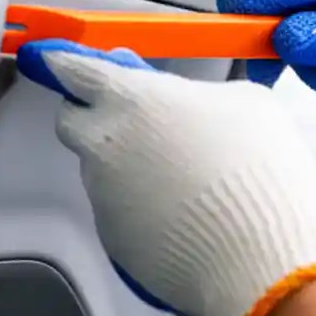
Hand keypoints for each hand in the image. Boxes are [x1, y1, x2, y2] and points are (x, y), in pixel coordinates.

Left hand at [16, 39, 315, 315]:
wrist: (259, 256)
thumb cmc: (258, 175)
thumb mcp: (246, 103)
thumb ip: (199, 93)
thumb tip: (189, 99)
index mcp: (131, 99)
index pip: (75, 69)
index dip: (66, 62)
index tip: (56, 60)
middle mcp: (105, 144)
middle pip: (74, 120)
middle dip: (95, 116)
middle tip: (137, 121)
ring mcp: (104, 194)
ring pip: (99, 168)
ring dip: (126, 167)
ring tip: (183, 179)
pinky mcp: (112, 237)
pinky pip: (117, 211)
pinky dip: (139, 208)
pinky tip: (181, 212)